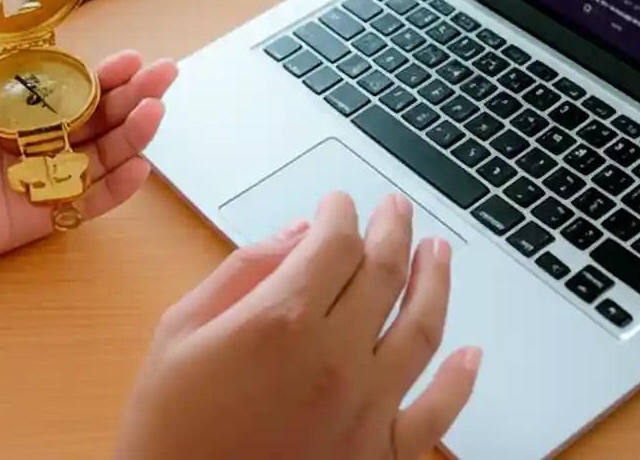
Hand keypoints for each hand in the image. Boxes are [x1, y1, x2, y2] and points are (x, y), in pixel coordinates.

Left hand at [0, 10, 177, 278]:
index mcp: (9, 103)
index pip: (71, 83)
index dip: (105, 71)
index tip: (131, 54)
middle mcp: (30, 139)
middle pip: (98, 116)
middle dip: (134, 96)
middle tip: (163, 75)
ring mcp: (36, 178)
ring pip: (100, 156)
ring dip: (133, 135)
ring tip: (154, 113)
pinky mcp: (34, 218)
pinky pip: (85, 203)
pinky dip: (116, 189)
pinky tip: (139, 168)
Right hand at [114, 192, 481, 459]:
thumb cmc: (168, 428)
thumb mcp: (180, 332)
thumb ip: (243, 272)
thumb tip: (297, 235)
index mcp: (281, 322)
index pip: (335, 243)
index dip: (341, 213)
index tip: (338, 204)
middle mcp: (334, 360)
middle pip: (384, 273)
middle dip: (393, 229)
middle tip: (396, 208)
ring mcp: (364, 410)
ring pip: (422, 330)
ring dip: (436, 282)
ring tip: (438, 251)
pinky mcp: (377, 456)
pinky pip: (436, 415)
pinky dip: (459, 382)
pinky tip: (471, 354)